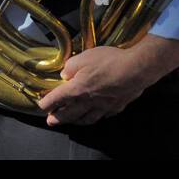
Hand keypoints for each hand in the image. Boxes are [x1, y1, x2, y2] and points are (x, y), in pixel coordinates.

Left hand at [37, 45, 156, 125]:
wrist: (136, 69)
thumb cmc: (109, 61)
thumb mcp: (84, 56)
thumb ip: (71, 66)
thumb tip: (65, 75)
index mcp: (77, 89)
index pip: (56, 99)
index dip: (46, 103)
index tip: (41, 105)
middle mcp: (88, 102)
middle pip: (69, 114)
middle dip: (57, 118)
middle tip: (50, 121)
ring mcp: (103, 106)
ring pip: (85, 119)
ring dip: (75, 121)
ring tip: (70, 121)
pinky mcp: (116, 106)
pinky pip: (102, 116)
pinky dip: (95, 117)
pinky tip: (95, 115)